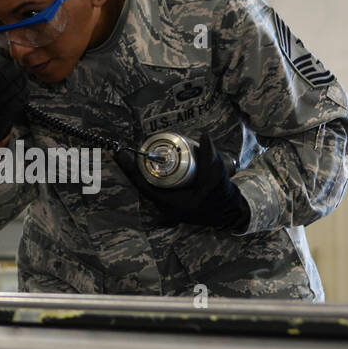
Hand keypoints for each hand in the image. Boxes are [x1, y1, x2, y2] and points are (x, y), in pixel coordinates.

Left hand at [115, 134, 249, 230]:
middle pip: (140, 184)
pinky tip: (142, 162)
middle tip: (122, 150)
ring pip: (145, 185)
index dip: (129, 168)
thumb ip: (211, 158)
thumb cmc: (221, 197)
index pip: (142, 185)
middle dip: (130, 167)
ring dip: (136, 170)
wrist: (229, 212)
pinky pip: (152, 186)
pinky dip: (145, 174)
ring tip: (128, 154)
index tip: (118, 154)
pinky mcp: (168, 201)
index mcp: (170, 204)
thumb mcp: (216, 177)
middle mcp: (164, 207)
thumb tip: (204, 136)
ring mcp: (165, 206)